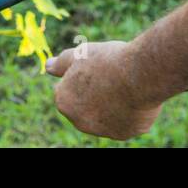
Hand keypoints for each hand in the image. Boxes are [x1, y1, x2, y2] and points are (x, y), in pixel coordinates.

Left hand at [45, 40, 164, 140]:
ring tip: (126, 82)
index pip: (68, 90)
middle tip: (111, 74)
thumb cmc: (108, 61)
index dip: (82, 77)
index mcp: (65, 102)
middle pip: (87, 105)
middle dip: (96, 93)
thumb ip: (62, 62)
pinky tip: (137, 94)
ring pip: (107, 115)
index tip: (96, 67)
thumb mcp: (81, 53)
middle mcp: (80, 122)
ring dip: (113, 102)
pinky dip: (131, 110)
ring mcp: (103, 131)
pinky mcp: (125, 133)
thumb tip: (48, 66)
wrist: (139, 76)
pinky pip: (126, 121)